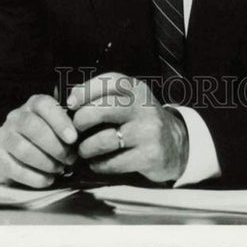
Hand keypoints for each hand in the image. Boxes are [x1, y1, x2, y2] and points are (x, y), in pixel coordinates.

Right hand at [0, 94, 77, 187]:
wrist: (15, 145)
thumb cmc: (45, 131)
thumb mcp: (57, 122)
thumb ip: (70, 123)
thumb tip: (86, 132)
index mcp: (34, 104)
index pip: (44, 105)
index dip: (59, 121)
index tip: (73, 138)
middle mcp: (16, 116)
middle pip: (32, 127)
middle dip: (54, 146)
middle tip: (69, 159)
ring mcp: (4, 136)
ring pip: (22, 148)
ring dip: (45, 162)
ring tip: (59, 169)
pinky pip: (13, 168)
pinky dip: (33, 177)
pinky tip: (47, 180)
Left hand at [67, 72, 188, 182]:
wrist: (175, 144)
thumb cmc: (142, 120)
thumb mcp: (130, 99)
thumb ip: (105, 95)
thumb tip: (72, 99)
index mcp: (137, 89)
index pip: (108, 81)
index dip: (85, 91)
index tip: (71, 103)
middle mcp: (144, 107)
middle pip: (102, 110)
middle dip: (81, 121)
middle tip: (74, 131)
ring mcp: (148, 131)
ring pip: (104, 140)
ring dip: (86, 148)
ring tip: (83, 150)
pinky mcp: (150, 155)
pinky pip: (114, 162)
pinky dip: (99, 164)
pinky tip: (97, 163)